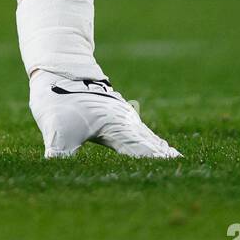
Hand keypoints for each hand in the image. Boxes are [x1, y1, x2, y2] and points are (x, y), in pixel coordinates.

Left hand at [28, 69, 181, 158]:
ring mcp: (122, 115)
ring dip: (159, 150)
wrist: (57, 67)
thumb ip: (59, 156)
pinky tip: (159, 147)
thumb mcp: (55, 131)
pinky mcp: (117, 113)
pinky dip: (152, 141)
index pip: (141, 152)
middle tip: (184, 170)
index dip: (156, 163)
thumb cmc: (57, 100)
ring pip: (146, 136)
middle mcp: (124, 121)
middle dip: (164, 158)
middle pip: (149, 144)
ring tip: (176, 161)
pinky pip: (140, 130)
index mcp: (115, 127)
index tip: (175, 170)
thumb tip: (55, 172)